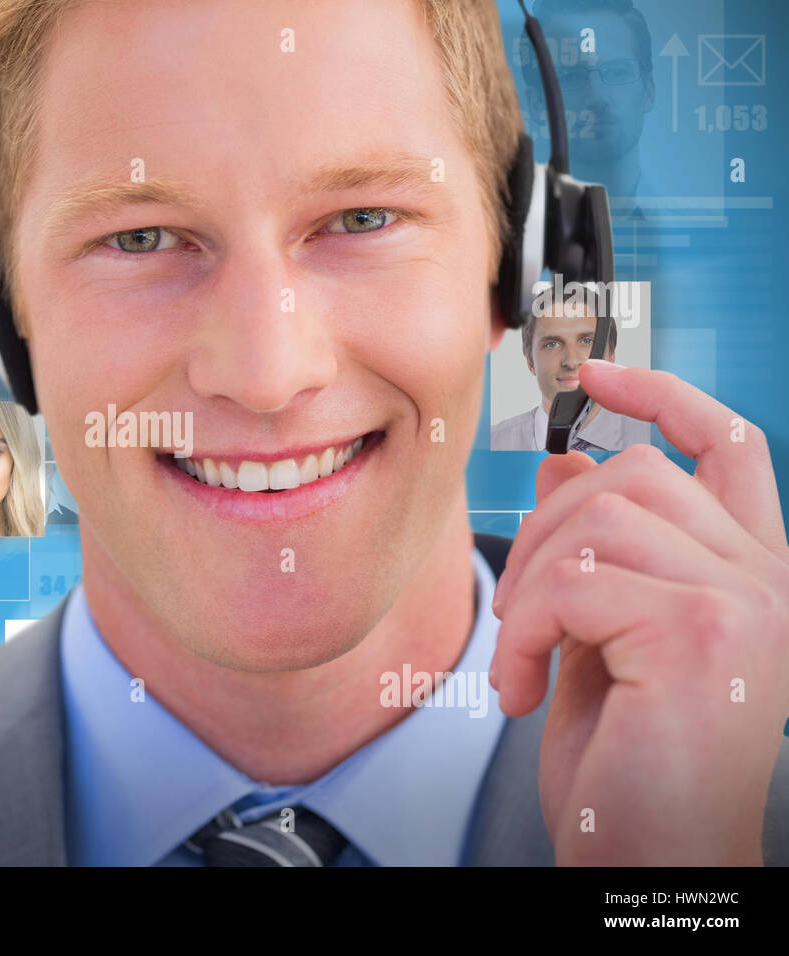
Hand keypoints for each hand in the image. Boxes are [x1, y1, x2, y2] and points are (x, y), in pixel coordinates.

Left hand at [490, 359, 788, 864]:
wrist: (649, 859)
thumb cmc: (628, 765)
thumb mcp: (599, 637)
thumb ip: (598, 550)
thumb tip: (569, 460)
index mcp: (750, 576)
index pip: (731, 447)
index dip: (667, 396)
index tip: (598, 376)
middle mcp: (769, 581)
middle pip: (634, 475)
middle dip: (546, 532)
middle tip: (522, 617)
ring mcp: (748, 601)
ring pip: (600, 515)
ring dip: (530, 588)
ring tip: (524, 660)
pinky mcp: (706, 629)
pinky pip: (573, 579)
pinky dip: (523, 631)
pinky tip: (523, 690)